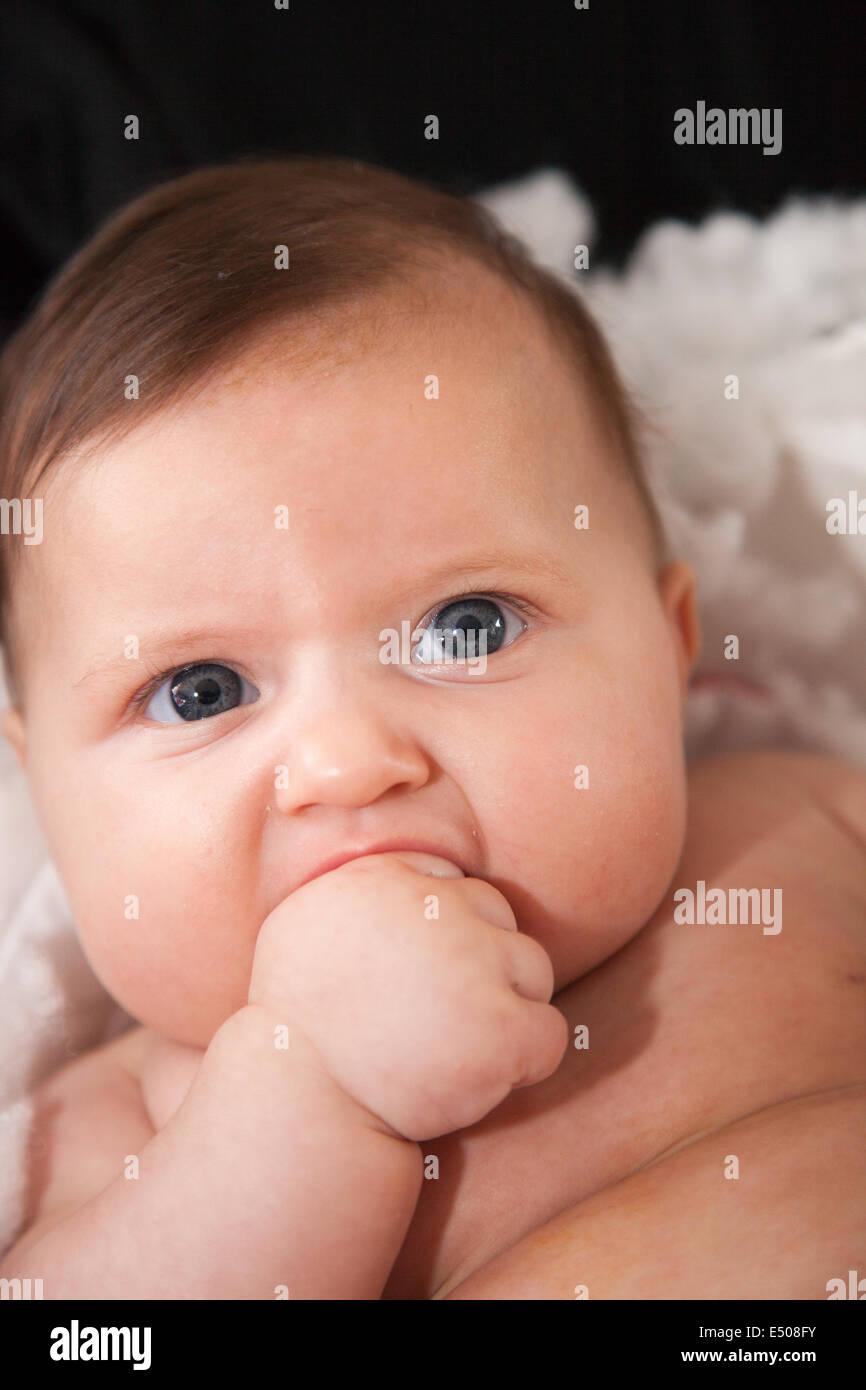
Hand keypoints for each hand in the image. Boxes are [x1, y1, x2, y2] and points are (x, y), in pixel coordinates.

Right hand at [247, 851, 567, 1139]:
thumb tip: (439, 870)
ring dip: (505, 1009)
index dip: (439, 936)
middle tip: (432, 1019)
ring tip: (448, 1048)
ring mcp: (471, 965)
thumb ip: (364, 891)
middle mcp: (430, 909)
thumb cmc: (302, 1029)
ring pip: (533, 969)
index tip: (409, 981)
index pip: (450, 882)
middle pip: (498, 916)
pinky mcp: (501, 1029)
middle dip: (479, 965)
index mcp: (379, 878)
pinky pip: (551, 1034)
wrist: (300, 1112)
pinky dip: (526, 1063)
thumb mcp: (304, 927)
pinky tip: (476, 1080)